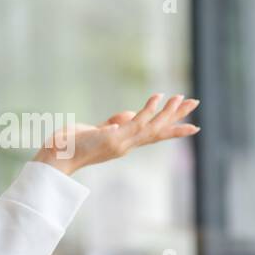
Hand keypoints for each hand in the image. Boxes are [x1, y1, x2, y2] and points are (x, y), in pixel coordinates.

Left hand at [32, 93, 199, 175]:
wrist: (57, 157)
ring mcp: (121, 142)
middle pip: (159, 130)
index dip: (173, 129)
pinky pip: (135, 122)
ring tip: (181, 98)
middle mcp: (127, 145)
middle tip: (196, 102)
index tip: (193, 126)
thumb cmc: (73, 145)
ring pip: (151, 126)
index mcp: (125, 143)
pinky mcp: (114, 138)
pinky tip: (157, 97)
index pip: (154, 134)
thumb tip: (128, 115)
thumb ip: (114, 123)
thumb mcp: (98, 131)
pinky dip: (148, 110)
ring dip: (167, 112)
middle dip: (178, 117)